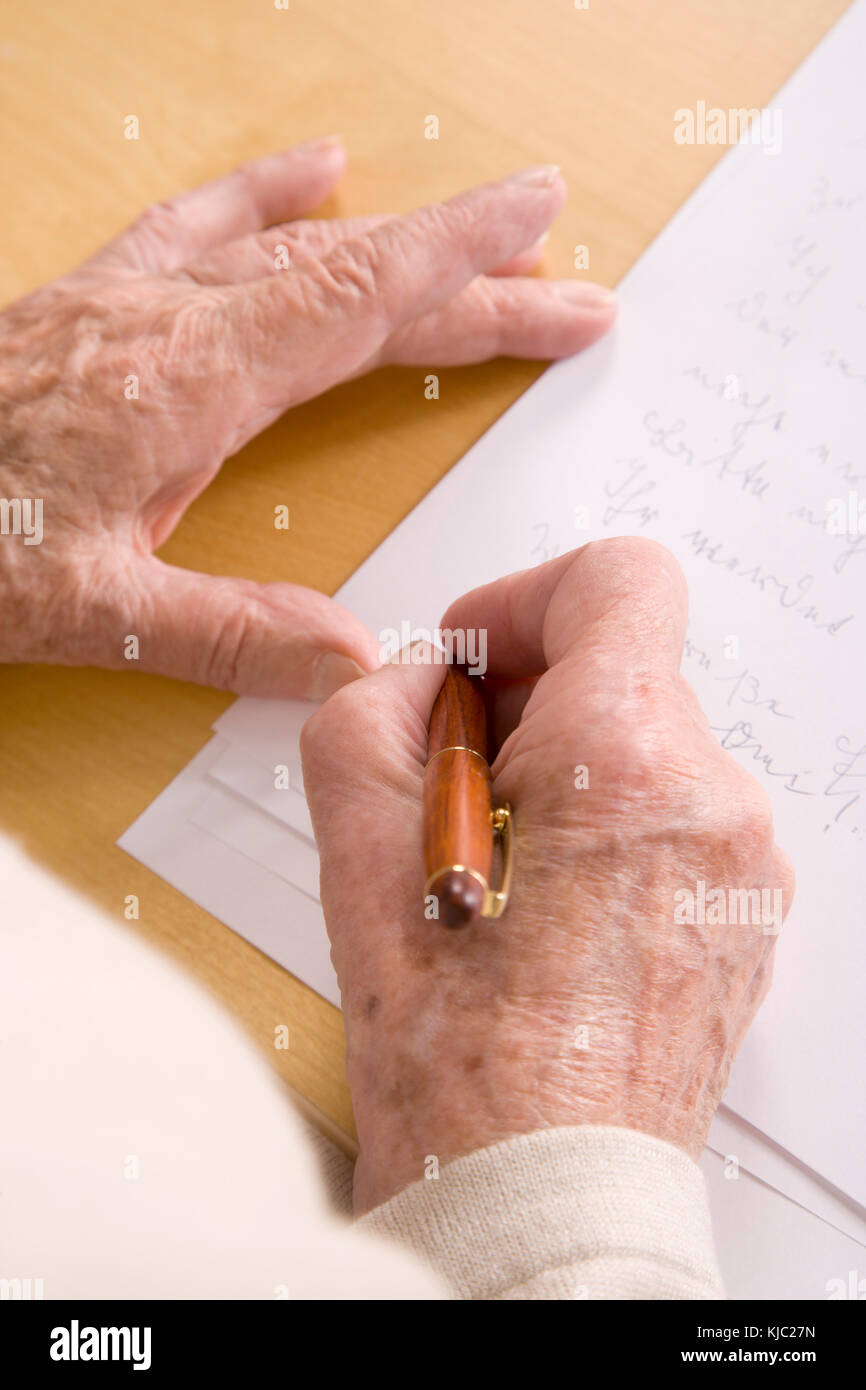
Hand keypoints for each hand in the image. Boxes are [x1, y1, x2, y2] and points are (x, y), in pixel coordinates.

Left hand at [0, 141, 615, 694]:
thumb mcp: (92, 612)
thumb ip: (229, 633)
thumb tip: (351, 658)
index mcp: (185, 383)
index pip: (357, 305)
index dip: (463, 269)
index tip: (543, 238)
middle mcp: (167, 320)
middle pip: (352, 277)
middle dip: (472, 273)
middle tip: (567, 281)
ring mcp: (128, 299)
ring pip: (291, 248)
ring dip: (395, 240)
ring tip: (481, 232)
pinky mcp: (93, 301)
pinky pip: (196, 226)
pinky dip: (265, 196)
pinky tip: (312, 173)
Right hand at [300, 540, 794, 1211]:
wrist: (543, 1195)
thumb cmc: (465, 1065)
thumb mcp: (358, 852)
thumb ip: (369, 715)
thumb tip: (418, 686)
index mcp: (626, 760)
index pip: (616, 581)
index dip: (525, 599)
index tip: (474, 659)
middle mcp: (711, 801)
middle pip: (620, 672)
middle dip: (523, 708)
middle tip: (451, 788)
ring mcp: (742, 865)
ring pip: (643, 752)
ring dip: (560, 778)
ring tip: (493, 871)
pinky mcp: (743, 914)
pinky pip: (672, 823)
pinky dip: (605, 834)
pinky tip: (544, 911)